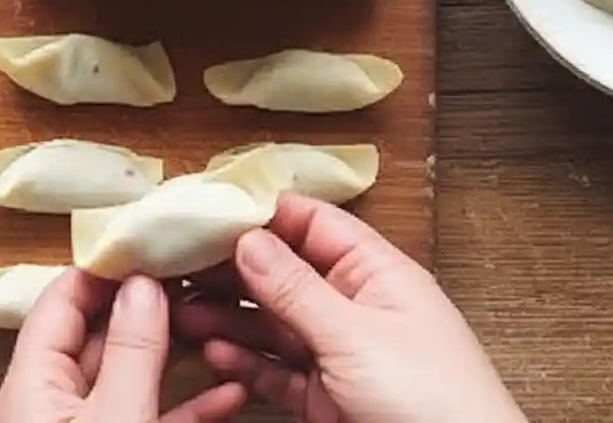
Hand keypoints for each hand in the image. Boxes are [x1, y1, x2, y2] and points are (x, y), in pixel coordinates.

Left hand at [0, 270, 246, 422]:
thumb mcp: (117, 419)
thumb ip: (131, 352)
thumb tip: (141, 284)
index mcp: (30, 387)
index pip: (62, 301)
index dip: (105, 268)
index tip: (152, 241)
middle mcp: (53, 405)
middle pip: (100, 335)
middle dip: (150, 305)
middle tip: (197, 271)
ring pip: (132, 377)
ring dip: (178, 352)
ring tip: (219, 317)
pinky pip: (154, 417)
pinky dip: (189, 404)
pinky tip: (230, 390)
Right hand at [175, 192, 526, 422]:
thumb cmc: (435, 401)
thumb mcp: (356, 335)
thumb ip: (297, 288)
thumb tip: (249, 239)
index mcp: (376, 273)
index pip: (311, 224)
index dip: (261, 213)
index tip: (207, 211)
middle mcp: (355, 306)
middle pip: (283, 273)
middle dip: (231, 269)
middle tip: (176, 265)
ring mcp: (340, 352)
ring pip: (273, 323)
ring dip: (228, 316)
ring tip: (180, 311)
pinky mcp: (327, 395)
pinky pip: (277, 369)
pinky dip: (245, 361)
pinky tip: (215, 353)